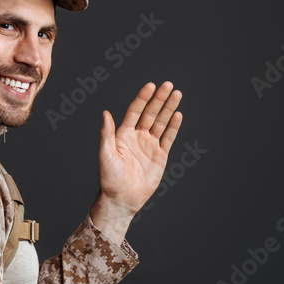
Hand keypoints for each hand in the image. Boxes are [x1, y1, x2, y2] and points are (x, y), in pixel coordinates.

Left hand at [90, 81, 182, 240]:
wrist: (122, 198)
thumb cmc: (110, 178)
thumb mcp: (105, 154)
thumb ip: (107, 134)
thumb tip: (105, 113)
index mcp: (123, 135)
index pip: (135, 111)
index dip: (143, 98)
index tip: (150, 86)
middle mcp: (137, 137)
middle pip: (150, 113)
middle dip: (159, 99)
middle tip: (168, 85)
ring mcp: (149, 146)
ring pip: (161, 123)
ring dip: (168, 108)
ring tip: (177, 94)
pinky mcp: (159, 156)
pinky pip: (168, 138)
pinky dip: (173, 127)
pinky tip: (177, 115)